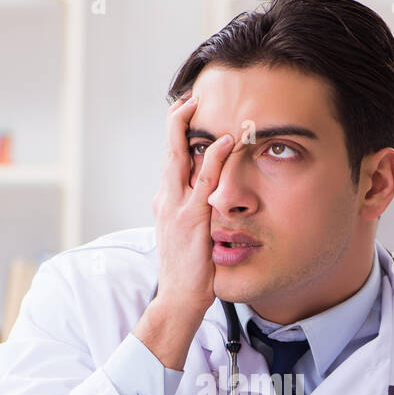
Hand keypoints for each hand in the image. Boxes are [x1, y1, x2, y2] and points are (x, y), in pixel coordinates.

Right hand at [150, 90, 235, 319]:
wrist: (178, 298)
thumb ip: (199, 213)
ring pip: (180, 156)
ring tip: (200, 103)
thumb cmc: (189, 271)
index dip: (177, 133)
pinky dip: (215, 157)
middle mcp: (166, 199)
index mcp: (165, 201)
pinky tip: (228, 140)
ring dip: (189, 127)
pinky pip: (204, 181)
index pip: (171, 159)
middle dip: (177, 119)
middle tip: (190, 96)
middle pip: (168, 148)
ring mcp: (176, 207)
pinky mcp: (192, 219)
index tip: (189, 113)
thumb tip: (216, 199)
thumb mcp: (190, 236)